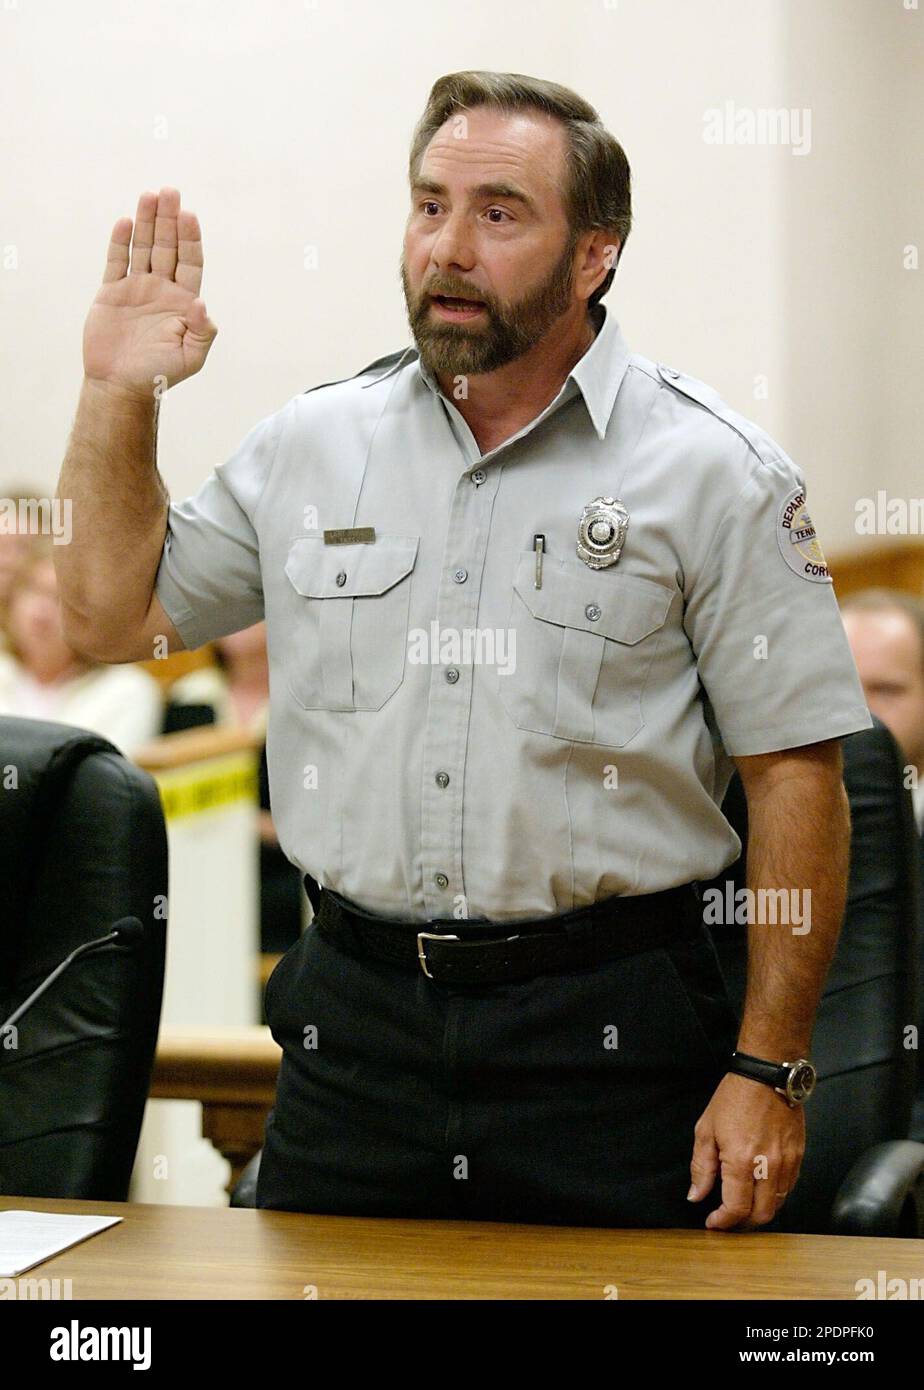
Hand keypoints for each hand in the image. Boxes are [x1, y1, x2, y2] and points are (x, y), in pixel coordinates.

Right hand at [82, 186, 217, 399]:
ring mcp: (136, 288)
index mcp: (183, 301)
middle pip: (167, 247)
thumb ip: (203, 331)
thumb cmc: (161, 373)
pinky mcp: (112, 292)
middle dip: (169, 220)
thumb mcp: (192, 356)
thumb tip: (203, 305)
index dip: (190, 239)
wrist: (122, 384)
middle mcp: (161, 289)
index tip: (189, 216)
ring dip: (147, 222)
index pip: (190, 262)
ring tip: (149, 195)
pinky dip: (120, 242)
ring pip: (143, 247)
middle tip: (170, 191)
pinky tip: (125, 222)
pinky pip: (116, 261)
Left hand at [688, 1071, 804, 1229]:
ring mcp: (787, 1163)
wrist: (767, 1075)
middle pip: (761, 1214)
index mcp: (741, 1162)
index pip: (736, 1209)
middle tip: (729, 1218)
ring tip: (745, 1204)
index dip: (723, 1222)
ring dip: (760, 1210)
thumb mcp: (706, 1129)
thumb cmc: (733, 1098)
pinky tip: (762, 1187)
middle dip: (743, 1223)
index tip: (713, 1223)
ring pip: (778, 1204)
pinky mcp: (799, 1155)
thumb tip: (696, 1195)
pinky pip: (789, 1187)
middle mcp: (768, 1167)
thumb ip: (701, 1167)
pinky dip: (775, 1195)